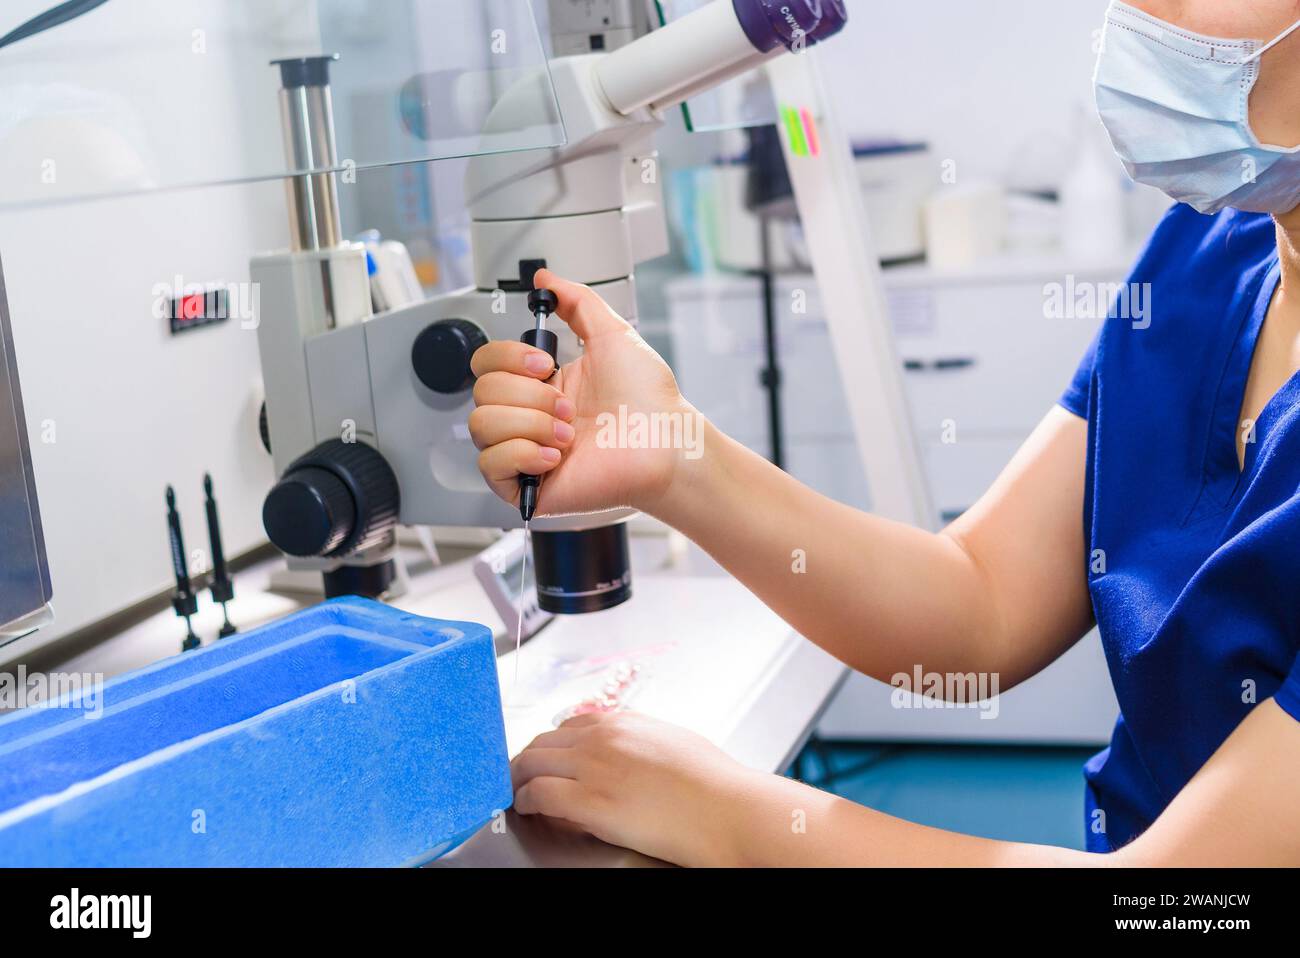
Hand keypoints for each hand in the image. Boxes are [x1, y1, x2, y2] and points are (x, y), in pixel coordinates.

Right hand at [469, 269, 698, 517]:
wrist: (666, 444)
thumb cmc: (650, 400)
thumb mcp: (612, 333)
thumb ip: (577, 301)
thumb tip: (544, 279)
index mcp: (541, 385)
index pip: (486, 364)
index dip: (508, 358)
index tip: (546, 364)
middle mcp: (528, 417)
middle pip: (481, 392)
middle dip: (530, 395)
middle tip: (569, 407)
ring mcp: (525, 452)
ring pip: (482, 426)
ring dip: (531, 423)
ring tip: (569, 433)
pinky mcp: (527, 486)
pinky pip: (489, 465)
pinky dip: (522, 454)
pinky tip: (555, 456)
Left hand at [510, 711, 756, 865]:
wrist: (726, 809)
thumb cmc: (713, 782)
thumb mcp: (674, 741)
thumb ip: (642, 738)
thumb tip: (628, 748)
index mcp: (624, 722)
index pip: (569, 725)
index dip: (552, 744)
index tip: (548, 757)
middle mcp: (602, 738)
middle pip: (542, 742)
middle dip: (527, 760)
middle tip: (522, 776)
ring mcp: (594, 768)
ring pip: (531, 764)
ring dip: (519, 778)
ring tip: (517, 792)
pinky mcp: (590, 802)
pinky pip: (539, 794)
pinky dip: (525, 800)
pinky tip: (525, 808)